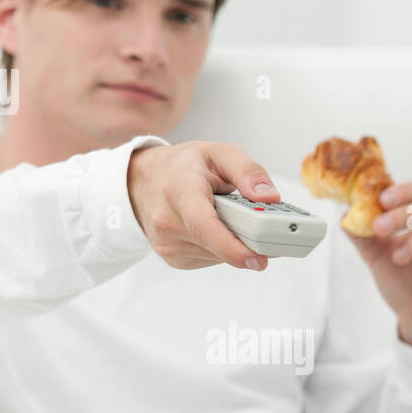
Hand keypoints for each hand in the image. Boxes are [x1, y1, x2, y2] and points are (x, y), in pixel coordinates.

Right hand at [127, 141, 282, 271]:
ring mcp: (168, 244)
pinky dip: (222, 247)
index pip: (204, 226)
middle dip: (247, 240)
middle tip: (268, 229)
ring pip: (219, 256)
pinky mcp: (173, 259)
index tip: (259, 258)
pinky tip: (217, 228)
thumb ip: (248, 171)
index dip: (232, 247)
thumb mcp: (218, 153)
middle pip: (218, 245)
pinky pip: (211, 259)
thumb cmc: (181, 167)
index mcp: (179, 190)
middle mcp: (167, 222)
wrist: (141, 182)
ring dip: (234, 243)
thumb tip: (270, 198)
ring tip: (230, 216)